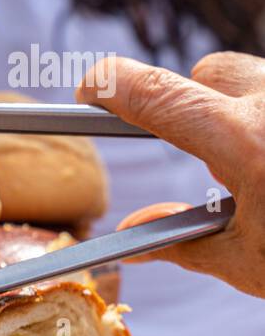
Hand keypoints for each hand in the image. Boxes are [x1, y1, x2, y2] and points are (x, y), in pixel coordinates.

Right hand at [77, 52, 264, 297]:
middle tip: (210, 155)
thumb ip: (183, 242)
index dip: (107, 85)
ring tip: (261, 164)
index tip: (87, 91)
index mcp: (248, 142)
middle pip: (210, 71)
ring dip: (244, 110)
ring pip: (254, 78)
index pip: (154, 93)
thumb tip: (130, 234)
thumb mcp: (251, 264)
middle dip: (195, 102)